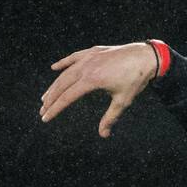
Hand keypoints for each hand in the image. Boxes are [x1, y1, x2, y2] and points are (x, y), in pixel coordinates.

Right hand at [39, 42, 158, 137]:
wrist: (145, 57)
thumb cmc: (135, 80)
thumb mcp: (122, 101)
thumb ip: (110, 118)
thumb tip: (103, 134)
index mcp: (92, 80)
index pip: (68, 97)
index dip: (55, 109)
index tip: (46, 117)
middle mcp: (86, 67)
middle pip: (62, 85)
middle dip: (51, 98)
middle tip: (42, 110)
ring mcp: (88, 57)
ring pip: (65, 72)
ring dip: (55, 85)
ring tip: (46, 96)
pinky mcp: (92, 52)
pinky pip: (73, 58)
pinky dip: (63, 63)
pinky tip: (54, 68)